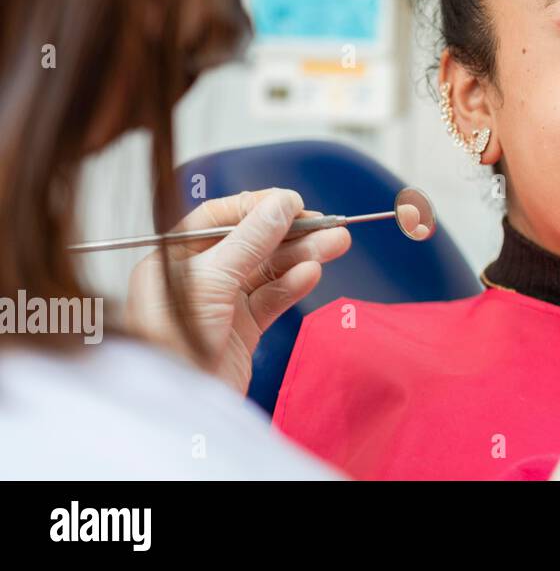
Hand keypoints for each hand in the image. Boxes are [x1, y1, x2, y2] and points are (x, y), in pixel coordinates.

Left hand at [125, 188, 349, 394]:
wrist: (178, 406)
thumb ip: (250, 238)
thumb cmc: (172, 342)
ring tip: (337, 243)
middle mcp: (197, 277)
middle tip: (329, 224)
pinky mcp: (242, 329)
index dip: (256, 207)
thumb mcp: (211, 278)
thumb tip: (281, 204)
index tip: (292, 203)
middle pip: (252, 243)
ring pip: (269, 270)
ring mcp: (222, 304)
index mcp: (173, 258)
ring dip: (303, 255)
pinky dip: (295, 284)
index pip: (218, 218)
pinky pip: (273, 298)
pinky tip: (312, 273)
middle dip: (292, 233)